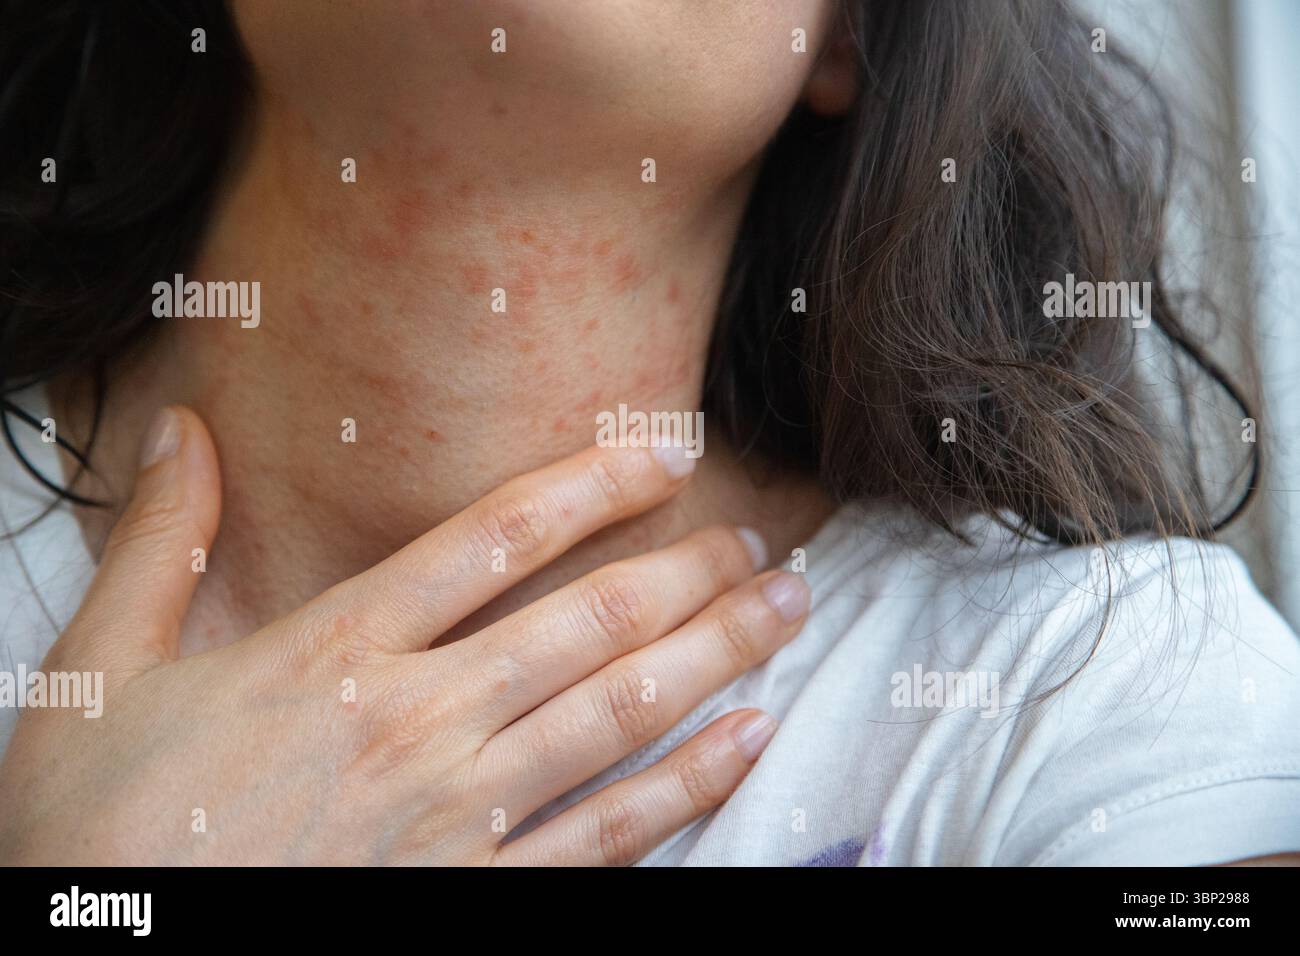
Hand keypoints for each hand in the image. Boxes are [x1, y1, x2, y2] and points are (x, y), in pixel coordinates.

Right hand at [0, 407, 809, 864]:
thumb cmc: (101, 833)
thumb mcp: (99, 673)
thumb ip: (159, 545)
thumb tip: (180, 432)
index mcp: (332, 652)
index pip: (493, 537)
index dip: (592, 485)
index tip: (665, 454)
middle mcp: (414, 722)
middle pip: (586, 620)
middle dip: (687, 571)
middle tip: (759, 541)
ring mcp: (455, 815)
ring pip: (616, 714)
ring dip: (714, 655)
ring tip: (785, 612)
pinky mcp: (472, 896)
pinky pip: (607, 838)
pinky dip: (687, 787)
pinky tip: (749, 743)